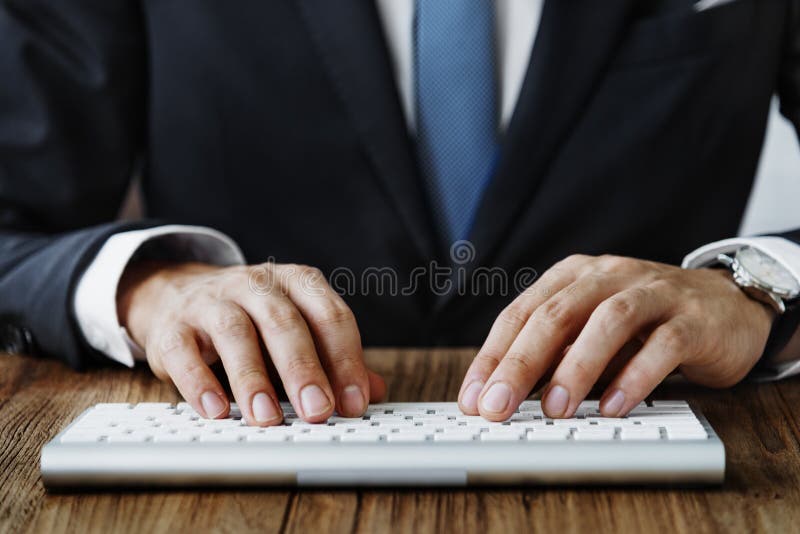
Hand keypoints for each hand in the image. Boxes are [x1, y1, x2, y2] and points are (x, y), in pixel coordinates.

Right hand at [118, 261, 385, 424]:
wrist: (178, 296)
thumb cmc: (252, 320)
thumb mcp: (298, 331)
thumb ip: (333, 360)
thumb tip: (372, 392)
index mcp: (296, 283)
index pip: (329, 316)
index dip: (346, 359)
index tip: (354, 401)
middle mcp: (255, 285)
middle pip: (284, 322)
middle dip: (303, 369)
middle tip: (318, 411)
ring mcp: (211, 302)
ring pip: (235, 333)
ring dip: (253, 379)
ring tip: (267, 418)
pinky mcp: (173, 327)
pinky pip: (185, 352)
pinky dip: (200, 383)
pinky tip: (216, 411)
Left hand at [458, 254, 774, 420]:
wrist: (727, 305)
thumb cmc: (644, 323)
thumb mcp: (590, 331)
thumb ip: (555, 354)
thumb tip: (505, 396)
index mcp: (573, 277)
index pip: (520, 313)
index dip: (492, 357)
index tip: (472, 399)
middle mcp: (607, 276)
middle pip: (555, 315)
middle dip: (519, 364)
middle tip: (497, 408)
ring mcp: (653, 292)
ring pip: (607, 321)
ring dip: (576, 368)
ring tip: (554, 410)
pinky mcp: (693, 318)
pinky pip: (661, 345)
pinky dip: (635, 377)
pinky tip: (613, 407)